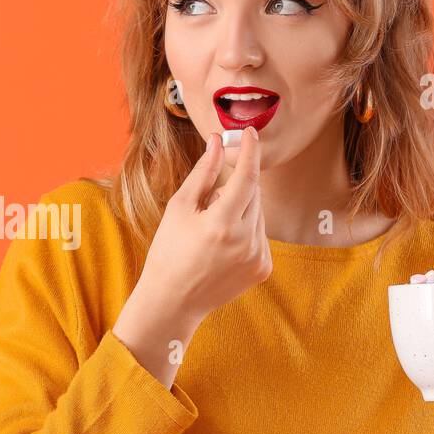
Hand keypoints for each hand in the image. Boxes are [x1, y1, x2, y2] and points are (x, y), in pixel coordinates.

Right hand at [135, 128, 271, 323]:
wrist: (173, 301)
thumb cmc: (169, 251)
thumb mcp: (180, 208)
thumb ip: (203, 172)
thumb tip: (218, 142)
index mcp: (221, 225)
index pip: (247, 177)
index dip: (250, 151)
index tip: (252, 132)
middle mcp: (245, 241)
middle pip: (254, 193)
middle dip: (236, 186)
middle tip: (212, 198)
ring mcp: (258, 257)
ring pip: (258, 213)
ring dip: (240, 209)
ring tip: (212, 230)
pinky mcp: (263, 268)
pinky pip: (260, 234)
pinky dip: (246, 230)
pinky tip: (222, 246)